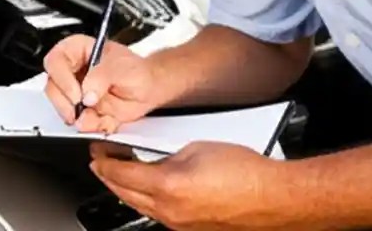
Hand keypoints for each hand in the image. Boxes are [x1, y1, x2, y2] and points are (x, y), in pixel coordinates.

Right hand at [42, 34, 159, 132]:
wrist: (148, 88)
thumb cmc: (134, 69)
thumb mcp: (121, 66)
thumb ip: (102, 76)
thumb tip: (87, 93)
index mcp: (76, 51)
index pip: (55, 62)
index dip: (62, 79)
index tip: (77, 94)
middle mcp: (71, 72)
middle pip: (52, 88)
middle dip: (67, 103)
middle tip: (83, 108)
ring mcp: (74, 93)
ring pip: (62, 108)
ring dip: (80, 117)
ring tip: (99, 115)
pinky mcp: (82, 112)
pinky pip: (79, 123)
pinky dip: (93, 126)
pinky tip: (106, 119)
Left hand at [90, 141, 289, 229]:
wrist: (273, 197)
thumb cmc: (245, 172)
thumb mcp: (196, 148)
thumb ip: (166, 154)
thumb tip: (152, 158)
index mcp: (167, 185)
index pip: (119, 174)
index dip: (103, 160)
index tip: (97, 151)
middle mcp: (169, 210)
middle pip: (123, 193)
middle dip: (107, 175)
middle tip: (101, 160)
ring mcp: (179, 223)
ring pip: (138, 205)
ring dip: (124, 188)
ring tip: (119, 172)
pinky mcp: (189, 229)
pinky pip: (157, 214)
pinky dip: (145, 199)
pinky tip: (147, 188)